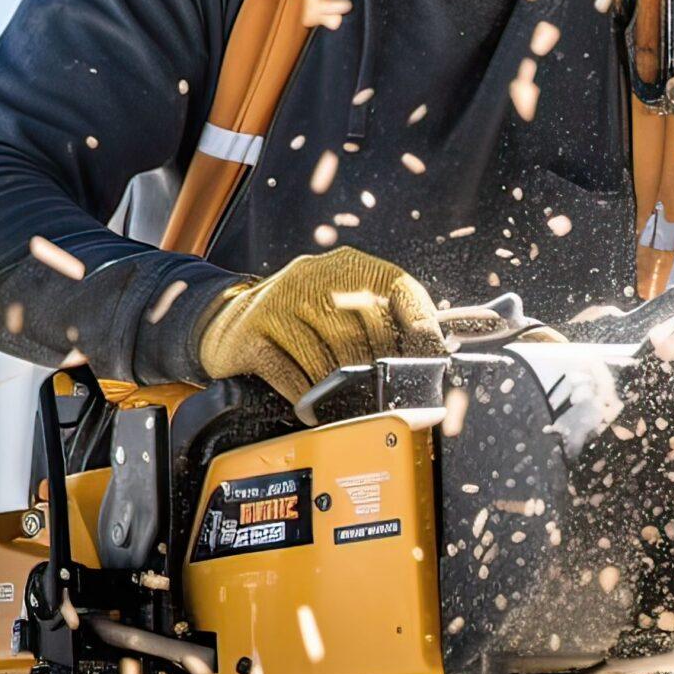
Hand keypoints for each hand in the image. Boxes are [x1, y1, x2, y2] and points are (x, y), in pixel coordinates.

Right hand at [197, 248, 447, 401]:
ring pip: (330, 359)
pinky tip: (311, 407)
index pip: (401, 291)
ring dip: (341, 391)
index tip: (435, 366)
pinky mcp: (252, 332)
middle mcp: (315, 275)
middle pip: (366, 332)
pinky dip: (306, 399)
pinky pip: (292, 377)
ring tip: (348, 406)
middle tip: (389, 401)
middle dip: (381, 374)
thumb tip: (446, 348)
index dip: (423, 333)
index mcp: (349, 266)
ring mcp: (280, 301)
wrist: (226, 322)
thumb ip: (389, 323)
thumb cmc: (300, 322)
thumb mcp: (343, 308)